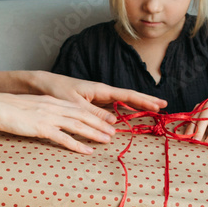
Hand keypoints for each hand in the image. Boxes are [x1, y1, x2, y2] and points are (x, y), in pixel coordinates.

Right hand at [0, 93, 120, 153]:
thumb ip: (43, 112)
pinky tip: (88, 151)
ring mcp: (48, 117)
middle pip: (83, 116)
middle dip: (100, 124)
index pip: (78, 108)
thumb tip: (50, 121)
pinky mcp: (41, 128)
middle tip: (114, 133)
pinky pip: (63, 138)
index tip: (105, 122)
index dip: (94, 115)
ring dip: (94, 133)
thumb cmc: (9, 109)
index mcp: (52, 102)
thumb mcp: (31, 107)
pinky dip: (77, 145)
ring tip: (107, 140)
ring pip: (78, 125)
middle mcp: (54, 107)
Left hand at [26, 72, 165, 116]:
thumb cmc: (57, 91)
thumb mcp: (74, 105)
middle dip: (147, 100)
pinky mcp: (93, 102)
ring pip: (123, 101)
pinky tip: (131, 114)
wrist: (43, 83)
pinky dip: (124, 109)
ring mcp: (99, 97)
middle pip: (129, 96)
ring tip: (154, 108)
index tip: (159, 104)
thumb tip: (114, 123)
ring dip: (138, 104)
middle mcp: (102, 92)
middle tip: (164, 105)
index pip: (127, 95)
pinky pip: (113, 106)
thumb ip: (93, 114)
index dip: (144, 100)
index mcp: (100, 89)